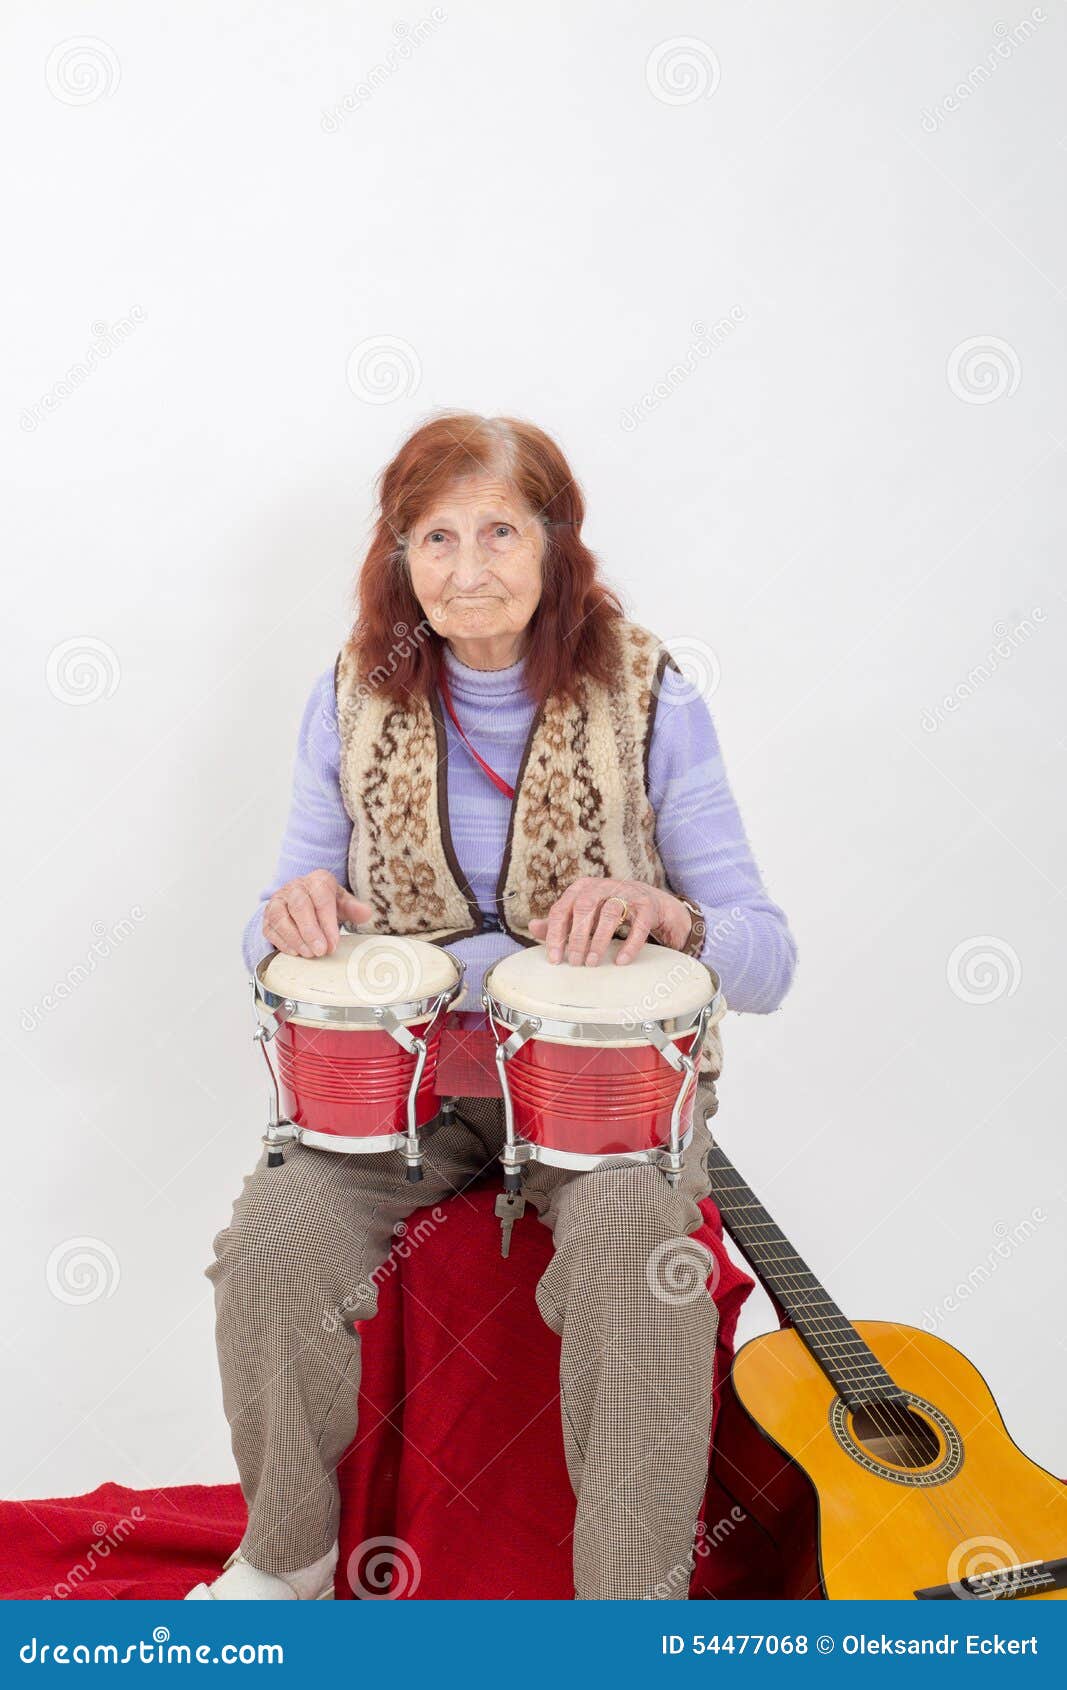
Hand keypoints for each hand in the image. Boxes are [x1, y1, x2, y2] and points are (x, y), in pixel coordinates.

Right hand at [263, 870, 372, 958]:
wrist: (302, 903)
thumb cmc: (325, 904)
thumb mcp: (342, 904)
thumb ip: (353, 909)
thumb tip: (366, 913)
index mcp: (317, 880)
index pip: (321, 897)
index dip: (327, 922)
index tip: (334, 943)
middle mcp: (295, 887)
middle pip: (299, 906)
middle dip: (310, 931)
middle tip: (321, 951)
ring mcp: (278, 900)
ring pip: (281, 917)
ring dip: (295, 938)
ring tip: (309, 954)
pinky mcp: (267, 915)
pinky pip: (270, 928)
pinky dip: (282, 942)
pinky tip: (295, 953)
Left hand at [528, 876, 692, 966]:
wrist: (648, 901)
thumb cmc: (607, 908)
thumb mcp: (583, 913)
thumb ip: (560, 921)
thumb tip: (531, 927)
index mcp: (582, 888)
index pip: (562, 909)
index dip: (555, 934)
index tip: (554, 959)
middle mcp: (603, 886)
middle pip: (584, 908)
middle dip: (577, 937)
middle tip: (574, 962)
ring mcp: (627, 893)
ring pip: (610, 913)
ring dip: (599, 940)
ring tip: (592, 962)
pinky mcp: (646, 905)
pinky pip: (638, 925)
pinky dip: (629, 944)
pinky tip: (621, 961)